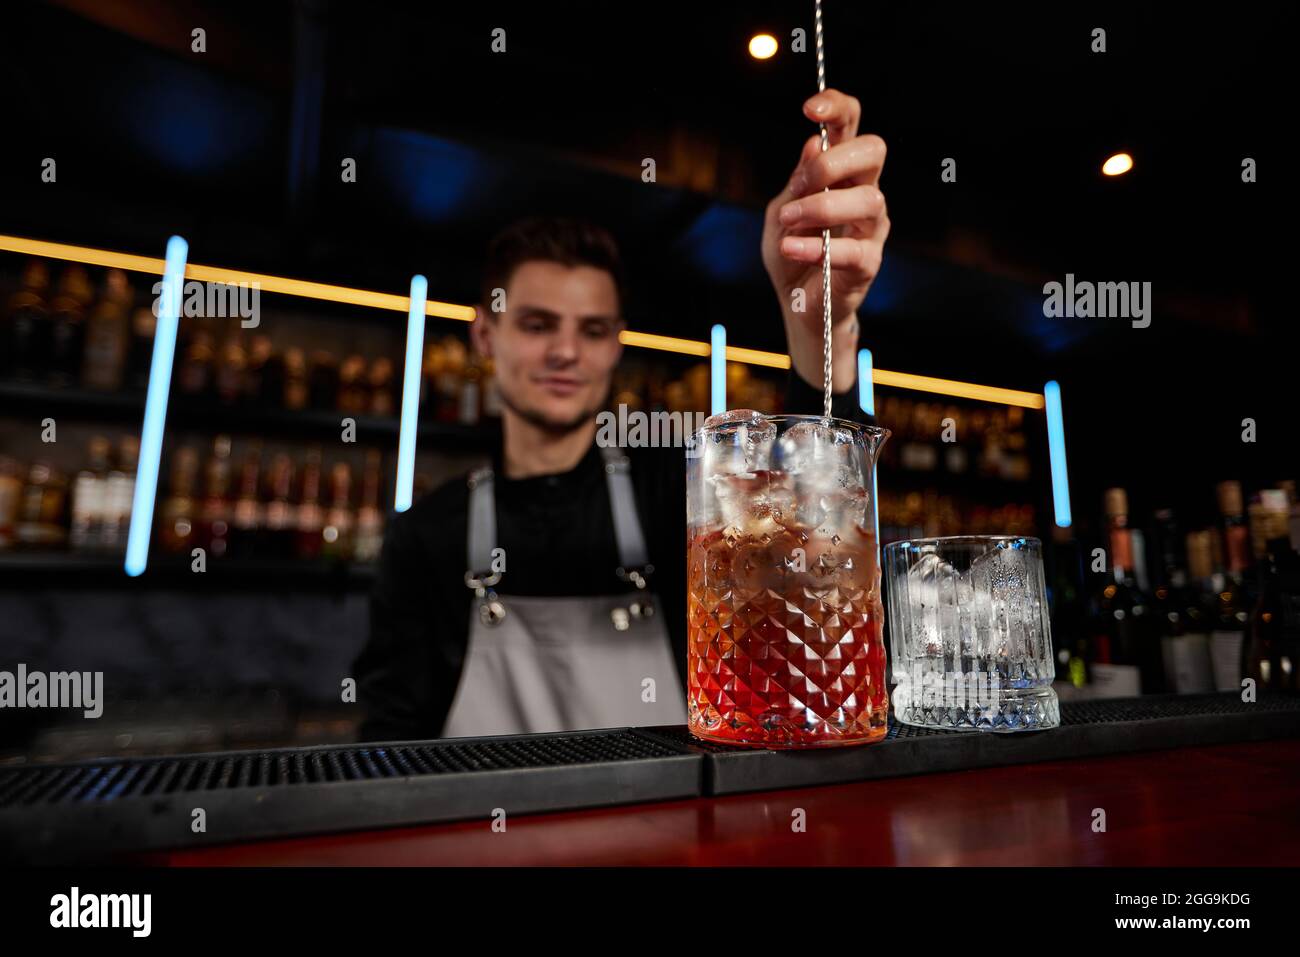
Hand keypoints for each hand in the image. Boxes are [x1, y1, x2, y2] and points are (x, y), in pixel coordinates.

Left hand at [761, 89, 888, 391]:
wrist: (797, 304)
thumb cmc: (790, 251)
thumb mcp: (780, 212)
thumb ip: (796, 182)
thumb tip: (811, 144)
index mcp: (842, 173)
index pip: (851, 126)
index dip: (837, 108)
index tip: (810, 108)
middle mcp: (864, 192)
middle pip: (874, 151)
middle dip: (835, 160)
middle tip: (803, 183)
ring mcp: (871, 227)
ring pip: (868, 199)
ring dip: (820, 207)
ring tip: (787, 224)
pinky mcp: (869, 263)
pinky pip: (853, 249)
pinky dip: (817, 247)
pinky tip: (791, 247)